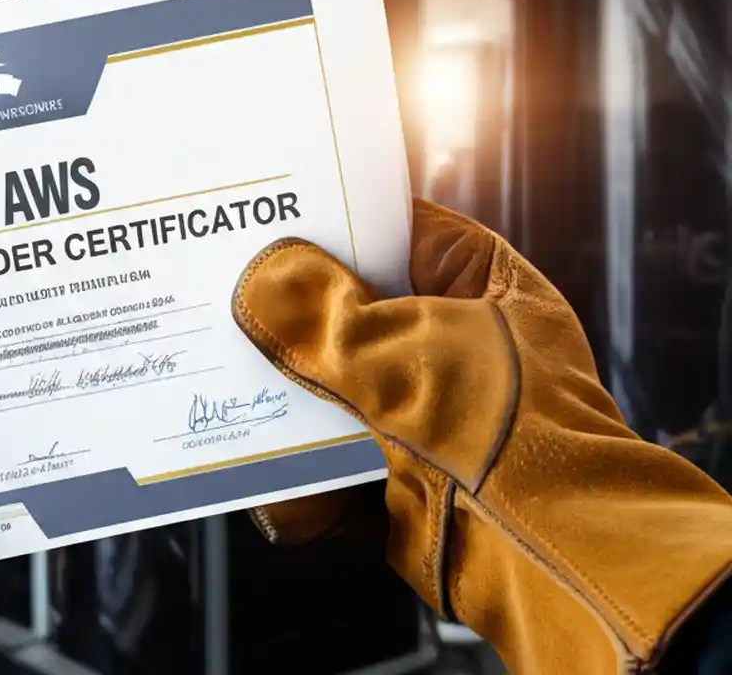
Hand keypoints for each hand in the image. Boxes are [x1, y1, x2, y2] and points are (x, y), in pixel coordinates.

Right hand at [234, 200, 731, 672]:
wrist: (548, 560)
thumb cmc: (501, 431)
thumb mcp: (397, 352)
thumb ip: (316, 317)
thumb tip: (259, 282)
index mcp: (490, 291)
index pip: (409, 233)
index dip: (345, 222)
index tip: (278, 217)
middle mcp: (464, 355)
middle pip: (356, 321)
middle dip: (294, 326)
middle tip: (229, 304)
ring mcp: (436, 426)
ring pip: (337, 402)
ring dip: (286, 414)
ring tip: (233, 401)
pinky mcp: (407, 491)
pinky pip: (333, 478)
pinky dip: (302, 492)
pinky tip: (275, 492)